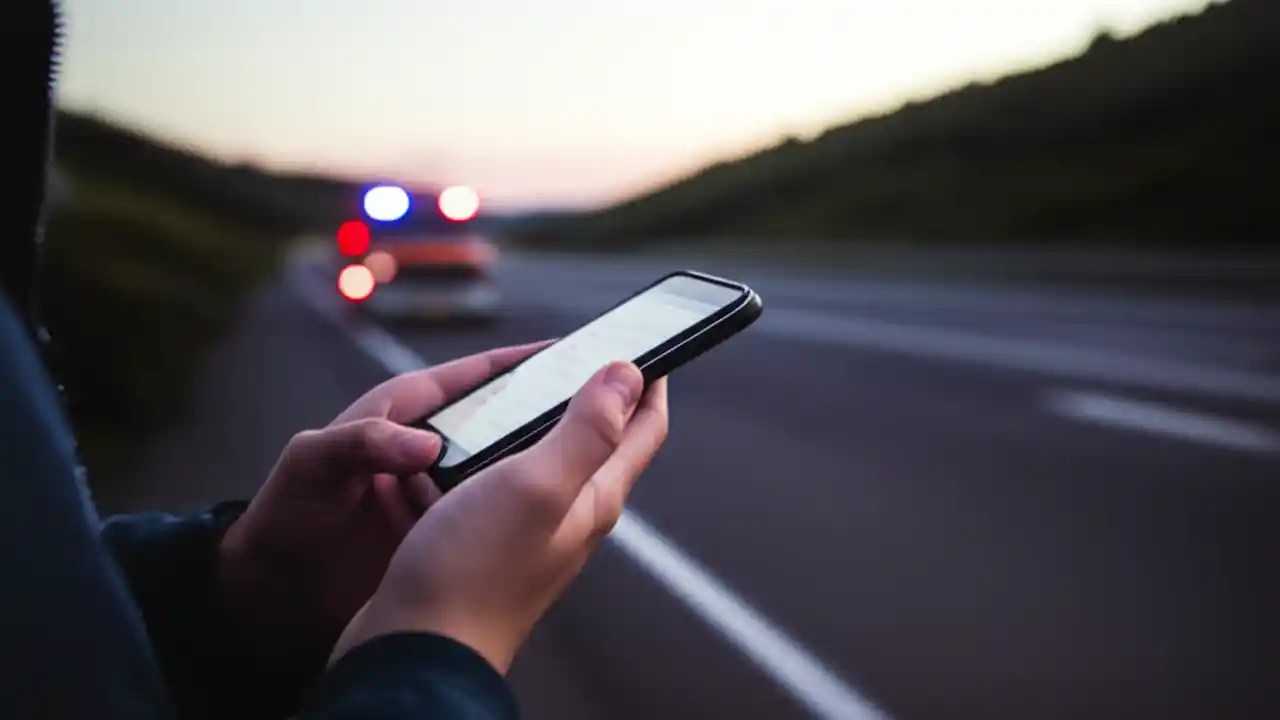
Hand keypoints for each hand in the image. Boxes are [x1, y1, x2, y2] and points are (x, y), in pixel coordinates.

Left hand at [217, 341, 545, 655]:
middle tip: (591, 414)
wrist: (269, 594)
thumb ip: (363, 442)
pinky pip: (481, 514)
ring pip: (495, 470)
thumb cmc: (282, 514)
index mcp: (399, 414)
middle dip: (537, 415)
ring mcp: (434, 492)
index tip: (564, 352)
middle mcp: (423, 448)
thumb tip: (426, 444)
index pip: (469, 377)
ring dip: (526, 469)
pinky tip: (536, 518)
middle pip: (495, 421)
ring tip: (577, 468)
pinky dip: (504, 513)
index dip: (516, 362)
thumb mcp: (312, 464)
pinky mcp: (437, 532)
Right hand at [330, 362, 667, 673]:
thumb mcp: (537, 485)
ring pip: (531, 458)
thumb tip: (629, 376)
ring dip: (515, 423)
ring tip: (494, 395)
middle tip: (565, 355)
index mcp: (593, 497)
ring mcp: (525, 530)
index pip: (643, 429)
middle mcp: (568, 514)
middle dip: (582, 391)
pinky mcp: (482, 542)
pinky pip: (482, 483)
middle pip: (592, 439)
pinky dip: (468, 457)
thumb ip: (587, 430)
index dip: (648, 381)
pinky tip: (442, 450)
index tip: (641, 341)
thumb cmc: (472, 573)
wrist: (414, 649)